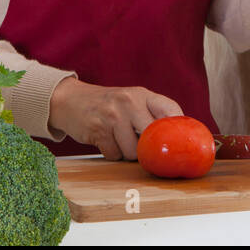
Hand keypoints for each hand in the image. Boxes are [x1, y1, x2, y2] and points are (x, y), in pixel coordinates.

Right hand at [49, 77, 182, 159]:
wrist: (70, 100)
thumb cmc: (108, 105)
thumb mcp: (132, 100)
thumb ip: (151, 114)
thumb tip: (177, 140)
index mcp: (143, 95)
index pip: (171, 111)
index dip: (178, 130)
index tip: (179, 143)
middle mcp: (129, 102)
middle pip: (153, 138)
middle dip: (149, 148)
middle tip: (144, 147)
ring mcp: (113, 116)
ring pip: (133, 151)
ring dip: (128, 153)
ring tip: (120, 139)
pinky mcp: (98, 131)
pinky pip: (114, 155)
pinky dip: (112, 153)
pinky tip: (106, 141)